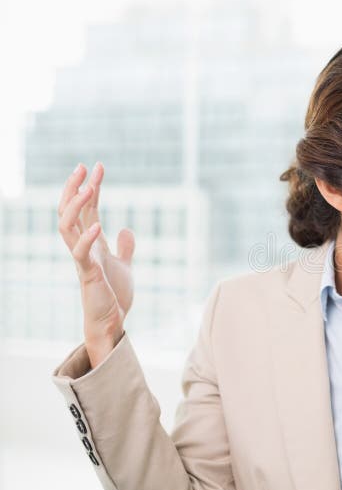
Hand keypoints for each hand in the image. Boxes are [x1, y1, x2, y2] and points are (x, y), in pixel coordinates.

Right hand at [57, 162, 135, 366]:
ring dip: (77, 206)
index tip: (97, 167)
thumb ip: (124, 247)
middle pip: (70, 210)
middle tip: (85, 166)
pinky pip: (80, 253)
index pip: (86, 208)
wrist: (112, 322)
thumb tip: (126, 229)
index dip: (90, 187)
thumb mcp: (125, 265)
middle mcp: (82, 247)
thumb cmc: (114, 295)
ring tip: (90, 187)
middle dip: (75, 187)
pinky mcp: (87, 275)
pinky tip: (98, 225)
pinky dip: (87, 238)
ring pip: (67, 226)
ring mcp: (82, 260)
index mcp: (92, 242)